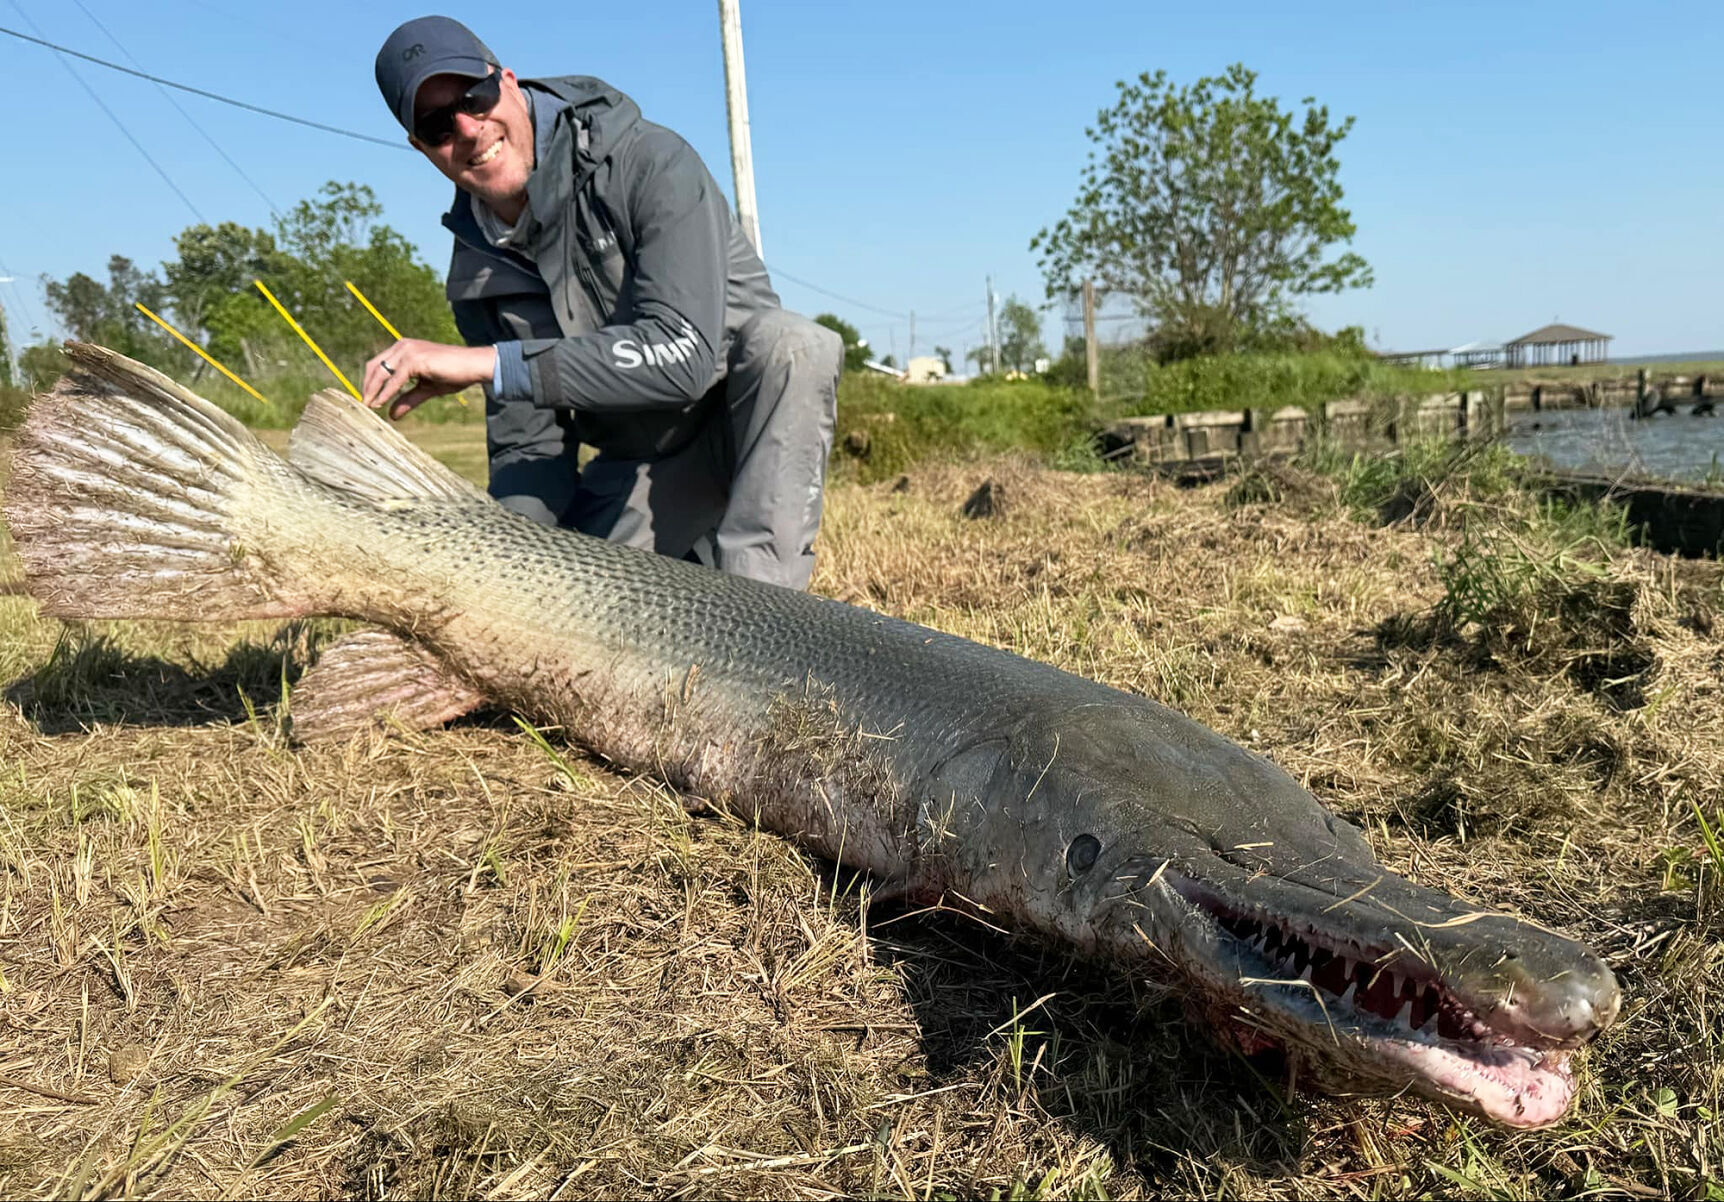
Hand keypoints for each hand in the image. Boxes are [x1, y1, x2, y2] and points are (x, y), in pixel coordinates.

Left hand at [361, 339, 496, 418]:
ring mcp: (408, 351)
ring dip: (372, 390)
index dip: (370, 382)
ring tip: (369, 406)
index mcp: (404, 348)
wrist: (473, 366)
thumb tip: (391, 415)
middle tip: (364, 405)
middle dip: (367, 386)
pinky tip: (380, 404)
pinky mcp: (415, 360)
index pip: (378, 364)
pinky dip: (386, 393)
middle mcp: (403, 346)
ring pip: (381, 372)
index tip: (367, 399)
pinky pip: (394, 380)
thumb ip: (408, 399)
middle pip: (375, 366)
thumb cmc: (454, 374)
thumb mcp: (426, 389)